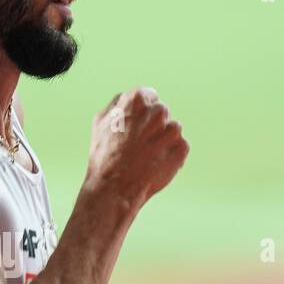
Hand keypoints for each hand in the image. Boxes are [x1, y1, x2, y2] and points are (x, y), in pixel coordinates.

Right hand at [86, 87, 188, 210]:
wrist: (115, 187)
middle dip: (153, 126)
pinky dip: (171, 155)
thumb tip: (130, 98)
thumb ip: (119, 104)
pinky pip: (180, 147)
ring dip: (163, 141)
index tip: (136, 127)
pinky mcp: (182, 148)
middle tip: (138, 145)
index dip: (142, 113)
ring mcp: (172, 130)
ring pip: (172, 130)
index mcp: (137, 99)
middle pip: (161, 113)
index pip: (149, 96)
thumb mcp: (101, 122)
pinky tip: (155, 165)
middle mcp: (158, 111)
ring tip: (146, 157)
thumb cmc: (105, 156)